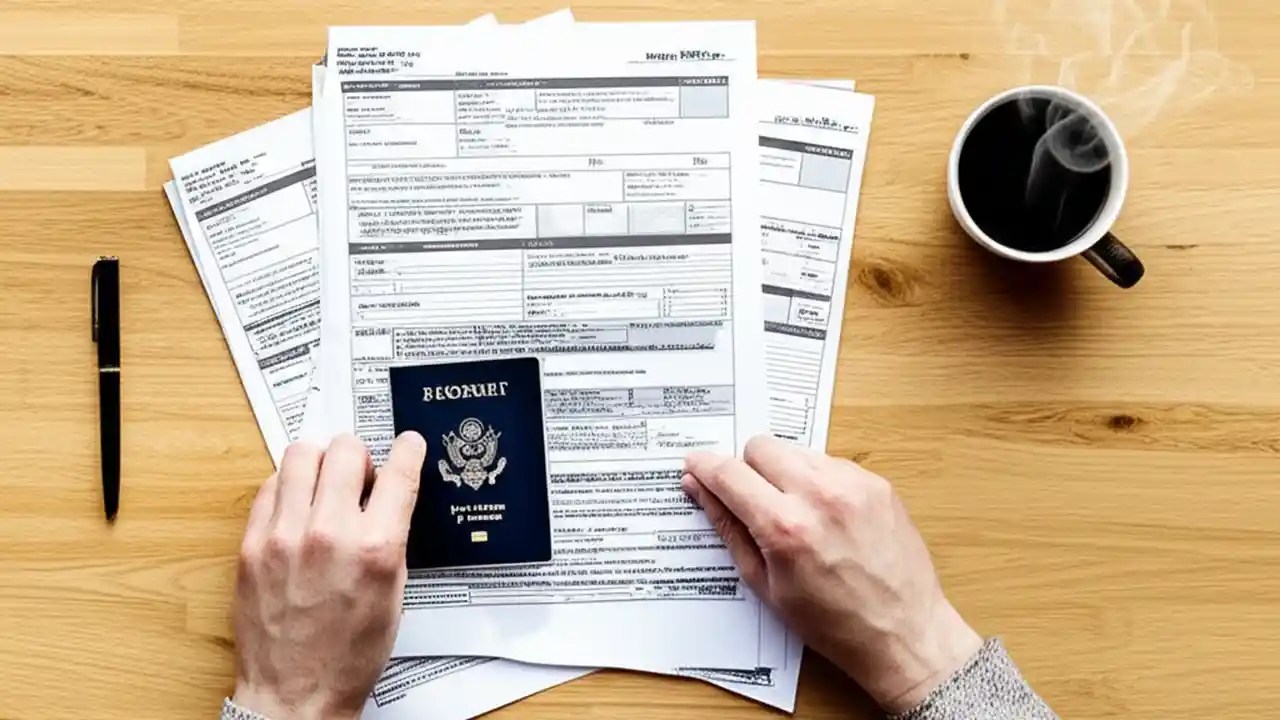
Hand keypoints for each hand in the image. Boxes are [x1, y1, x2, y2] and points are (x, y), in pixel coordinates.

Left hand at [232, 432, 426, 719]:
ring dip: (320, 460)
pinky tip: (297, 504)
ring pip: (301, 454)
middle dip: (359, 454)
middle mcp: (329, 534)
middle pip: (346, 450)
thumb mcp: (393, 593)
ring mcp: (284, 536)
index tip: (408, 444)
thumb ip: (390, 536)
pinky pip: (270, 486)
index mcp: (375, 549)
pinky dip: (288, 485)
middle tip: (360, 474)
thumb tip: (387, 495)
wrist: (295, 694)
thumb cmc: (348, 655)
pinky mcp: (251, 545)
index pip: (399, 473)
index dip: (408, 451)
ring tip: (325, 482)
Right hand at [683, 435, 980, 712]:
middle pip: (760, 446)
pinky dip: (816, 480)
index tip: (695, 465)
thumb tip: (699, 489)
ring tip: (792, 511)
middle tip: (750, 499)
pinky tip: (824, 514)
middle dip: (746, 468)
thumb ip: (729, 529)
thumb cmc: (831, 623)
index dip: (705, 466)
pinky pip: (830, 463)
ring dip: (782, 470)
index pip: (729, 474)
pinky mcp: (877, 483)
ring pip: (795, 450)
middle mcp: (819, 495)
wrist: (904, 633)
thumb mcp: (765, 585)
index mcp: (784, 527)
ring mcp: (853, 484)